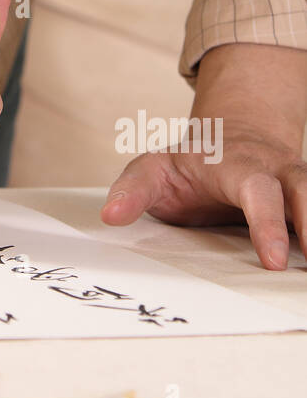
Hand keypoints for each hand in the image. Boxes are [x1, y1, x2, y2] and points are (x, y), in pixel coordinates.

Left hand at [102, 130, 306, 270]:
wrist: (233, 136)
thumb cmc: (190, 163)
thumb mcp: (153, 168)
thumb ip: (132, 190)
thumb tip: (110, 216)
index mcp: (236, 164)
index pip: (256, 189)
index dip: (266, 223)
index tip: (273, 261)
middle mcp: (275, 169)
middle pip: (304, 190)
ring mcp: (298, 184)